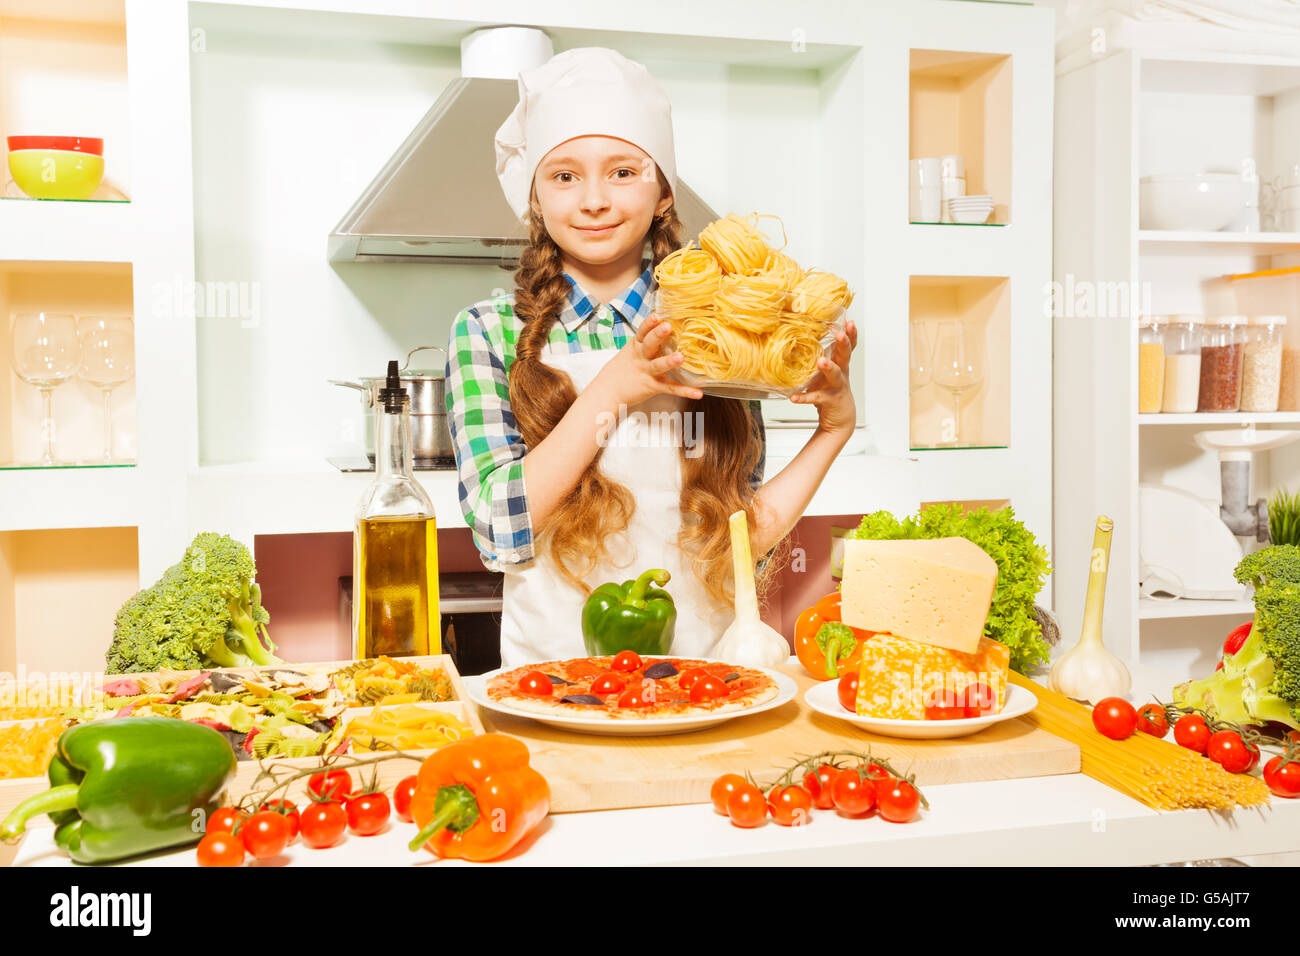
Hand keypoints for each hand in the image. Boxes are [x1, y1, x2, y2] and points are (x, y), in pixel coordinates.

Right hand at [594, 313, 703, 407]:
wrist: (608, 391)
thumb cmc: (622, 369)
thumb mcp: (630, 351)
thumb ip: (645, 340)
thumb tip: (662, 325)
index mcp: (636, 346)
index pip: (642, 331)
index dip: (649, 323)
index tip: (657, 315)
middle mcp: (641, 357)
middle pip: (649, 344)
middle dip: (657, 335)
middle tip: (667, 327)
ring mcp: (647, 372)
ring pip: (658, 365)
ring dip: (669, 361)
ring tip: (680, 357)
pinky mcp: (653, 386)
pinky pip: (670, 388)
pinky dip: (685, 391)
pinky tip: (698, 393)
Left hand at [789, 318, 856, 435]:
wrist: (840, 419)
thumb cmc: (830, 391)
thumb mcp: (828, 372)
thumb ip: (822, 356)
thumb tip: (802, 337)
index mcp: (840, 364)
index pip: (847, 346)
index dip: (850, 334)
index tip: (849, 320)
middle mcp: (841, 373)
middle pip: (845, 355)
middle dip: (844, 343)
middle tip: (840, 333)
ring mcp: (837, 386)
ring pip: (835, 375)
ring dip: (829, 367)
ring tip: (821, 361)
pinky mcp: (830, 400)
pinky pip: (816, 398)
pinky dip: (804, 398)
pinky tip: (794, 398)